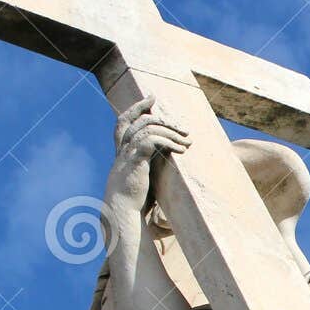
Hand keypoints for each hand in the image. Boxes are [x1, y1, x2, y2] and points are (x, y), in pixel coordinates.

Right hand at [105, 96, 191, 211]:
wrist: (122, 211)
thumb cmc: (134, 199)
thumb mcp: (143, 176)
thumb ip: (150, 162)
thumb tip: (168, 153)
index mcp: (122, 150)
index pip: (125, 120)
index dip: (137, 106)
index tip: (151, 98)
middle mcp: (122, 148)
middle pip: (139, 120)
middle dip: (162, 118)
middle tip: (183, 127)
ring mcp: (127, 153)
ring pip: (148, 127)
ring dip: (171, 132)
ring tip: (188, 141)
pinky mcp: (135, 160)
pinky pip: (152, 140)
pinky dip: (169, 141)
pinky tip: (182, 150)